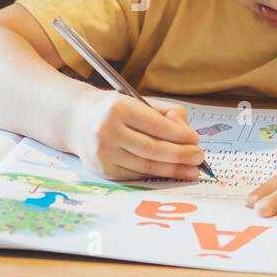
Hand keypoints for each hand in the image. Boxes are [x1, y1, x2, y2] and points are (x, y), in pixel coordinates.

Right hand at [64, 89, 203, 181]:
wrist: (76, 120)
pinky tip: (172, 173)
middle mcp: (107, 131)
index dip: (179, 135)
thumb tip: (188, 135)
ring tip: (191, 170)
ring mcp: (103, 153)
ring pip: (145, 165)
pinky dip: (156, 175)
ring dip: (172, 170)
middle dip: (180, 155)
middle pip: (152, 149)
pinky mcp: (103, 170)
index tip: (196, 140)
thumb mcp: (137, 101)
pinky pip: (136, 175)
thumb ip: (165, 113)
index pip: (155, 125)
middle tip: (199, 157)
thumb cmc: (115, 110)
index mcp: (118, 108)